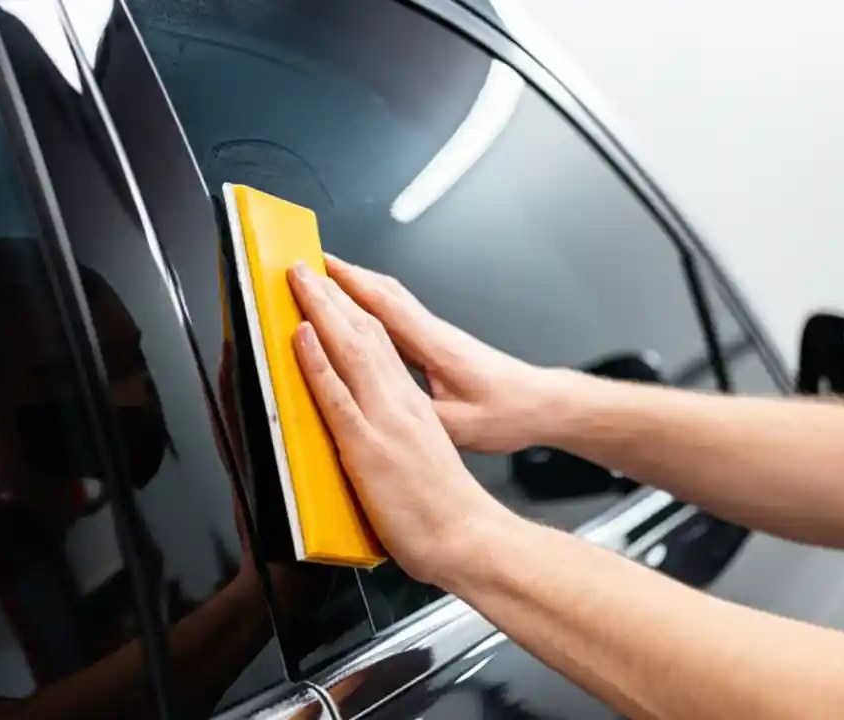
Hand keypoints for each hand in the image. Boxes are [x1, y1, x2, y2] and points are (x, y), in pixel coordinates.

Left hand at [288, 262, 503, 584]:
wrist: (469, 539)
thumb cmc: (444, 510)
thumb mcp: (418, 457)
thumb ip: (394, 436)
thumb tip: (376, 430)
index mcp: (411, 405)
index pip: (379, 342)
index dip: (351, 309)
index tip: (330, 285)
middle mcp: (400, 402)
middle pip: (363, 332)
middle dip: (331, 295)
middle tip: (303, 267)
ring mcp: (384, 421)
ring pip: (350, 349)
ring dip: (320, 309)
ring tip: (298, 279)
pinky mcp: (369, 446)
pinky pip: (336, 394)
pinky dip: (317, 360)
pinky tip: (302, 334)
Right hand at [324, 255, 553, 453]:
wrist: (540, 405)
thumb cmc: (506, 413)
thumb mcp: (458, 425)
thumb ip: (417, 411)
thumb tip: (378, 404)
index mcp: (435, 346)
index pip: (381, 306)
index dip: (344, 286)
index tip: (312, 271)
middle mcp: (433, 332)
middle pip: (379, 291)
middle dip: (339, 275)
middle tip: (302, 265)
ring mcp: (434, 334)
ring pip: (387, 298)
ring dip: (353, 284)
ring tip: (320, 278)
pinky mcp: (436, 342)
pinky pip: (394, 314)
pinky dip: (368, 303)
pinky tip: (354, 310)